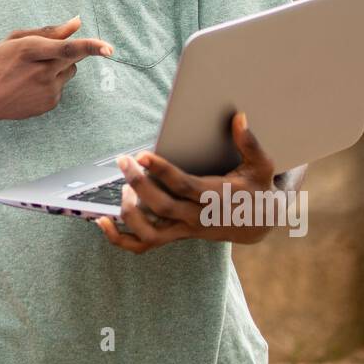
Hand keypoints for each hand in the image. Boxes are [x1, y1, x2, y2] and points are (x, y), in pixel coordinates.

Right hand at [0, 17, 112, 123]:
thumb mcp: (16, 40)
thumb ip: (49, 31)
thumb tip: (77, 22)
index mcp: (29, 50)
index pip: (66, 48)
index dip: (90, 47)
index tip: (109, 49)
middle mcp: (40, 72)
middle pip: (73, 58)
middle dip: (68, 52)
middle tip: (44, 55)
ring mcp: (46, 91)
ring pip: (70, 71)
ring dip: (58, 67)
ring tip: (31, 71)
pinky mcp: (49, 103)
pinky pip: (62, 86)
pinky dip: (52, 82)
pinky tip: (29, 85)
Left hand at [97, 113, 278, 253]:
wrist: (259, 223)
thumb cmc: (257, 189)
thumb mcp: (261, 165)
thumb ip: (250, 143)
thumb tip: (240, 118)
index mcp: (216, 198)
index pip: (185, 186)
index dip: (162, 171)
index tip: (143, 154)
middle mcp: (198, 218)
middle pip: (162, 207)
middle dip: (139, 184)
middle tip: (123, 161)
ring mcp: (185, 230)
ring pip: (150, 232)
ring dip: (129, 212)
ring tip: (123, 186)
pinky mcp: (176, 235)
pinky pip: (144, 245)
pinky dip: (119, 239)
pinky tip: (102, 222)